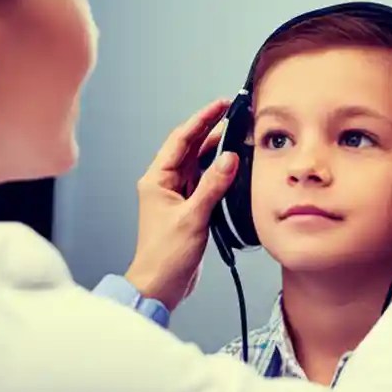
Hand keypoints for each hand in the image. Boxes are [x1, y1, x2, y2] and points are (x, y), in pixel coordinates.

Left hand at [124, 98, 238, 310]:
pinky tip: (230, 165)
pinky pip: (203, 182)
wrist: (160, 285)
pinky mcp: (188, 209)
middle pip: (189, 148)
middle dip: (209, 130)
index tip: (220, 106)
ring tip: (235, 134)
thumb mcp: (192, 218)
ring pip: (197, 164)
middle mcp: (164, 184)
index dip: (201, 120)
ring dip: (214, 149)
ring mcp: (176, 196)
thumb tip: (229, 159)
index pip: (181, 140)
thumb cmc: (165, 255)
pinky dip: (217, 171)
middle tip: (232, 113)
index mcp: (156, 180)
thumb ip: (212, 186)